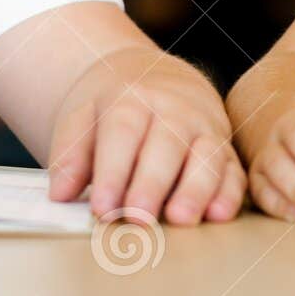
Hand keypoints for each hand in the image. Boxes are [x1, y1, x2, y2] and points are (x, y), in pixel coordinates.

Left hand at [46, 46, 246, 224]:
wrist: (158, 76)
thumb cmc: (116, 107)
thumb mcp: (83, 116)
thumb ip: (69, 155)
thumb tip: (61, 194)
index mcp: (134, 99)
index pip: (123, 133)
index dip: (112, 172)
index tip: (102, 208)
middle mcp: (176, 110)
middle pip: (167, 145)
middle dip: (153, 184)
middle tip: (139, 218)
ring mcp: (206, 127)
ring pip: (207, 156)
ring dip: (196, 189)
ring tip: (181, 219)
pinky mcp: (227, 147)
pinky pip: (233, 169)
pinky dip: (230, 192)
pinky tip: (219, 214)